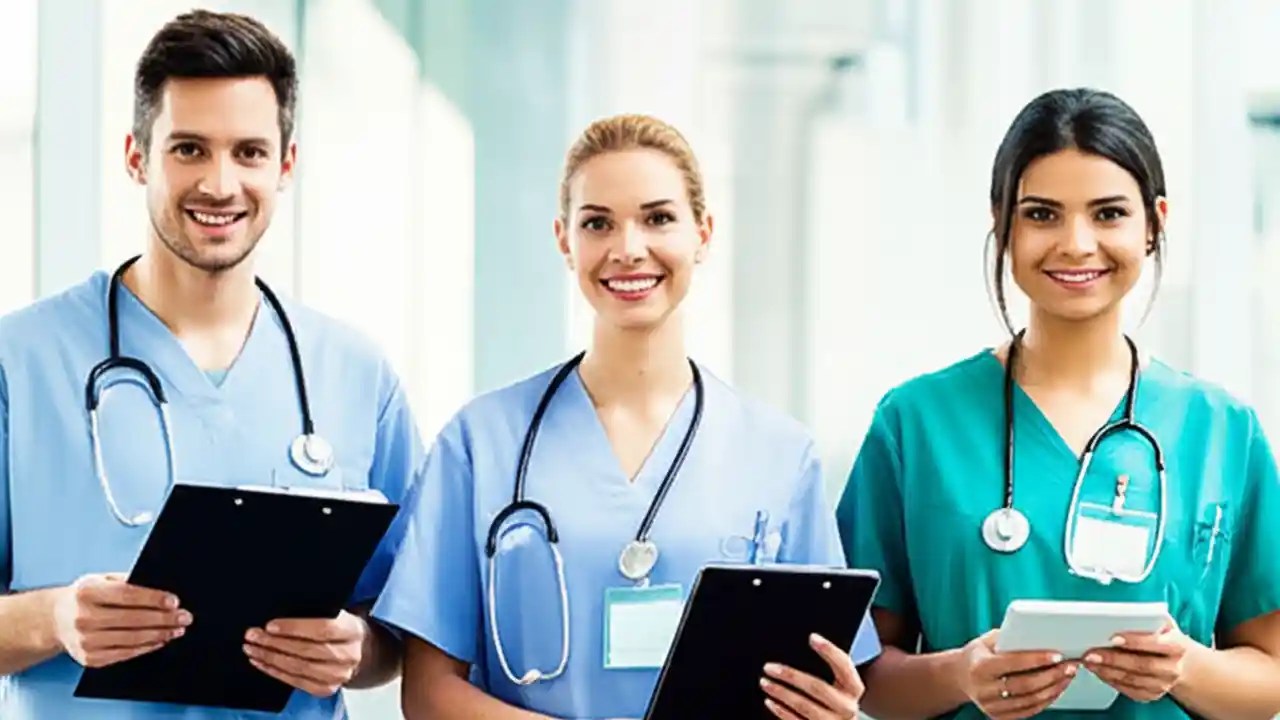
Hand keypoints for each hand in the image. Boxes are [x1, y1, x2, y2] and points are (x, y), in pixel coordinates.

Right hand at [52, 572, 190, 667]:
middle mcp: (83, 618)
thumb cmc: (86, 596)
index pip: (127, 595)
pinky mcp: (89, 658)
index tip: (175, 601)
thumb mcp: (101, 579)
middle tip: (185, 617)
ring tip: (177, 629)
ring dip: (160, 635)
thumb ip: (127, 581)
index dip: (153, 599)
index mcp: (87, 592)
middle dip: (164, 619)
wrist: (55, 619)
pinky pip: (125, 653)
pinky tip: (160, 640)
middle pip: (133, 619)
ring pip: (132, 639)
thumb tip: (161, 586)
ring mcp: (85, 641)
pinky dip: (146, 647)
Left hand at [243, 611, 367, 696]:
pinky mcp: (326, 688)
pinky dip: (275, 672)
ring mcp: (338, 675)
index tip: (270, 625)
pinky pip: (296, 681)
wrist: (364, 652)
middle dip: (275, 643)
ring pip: (299, 668)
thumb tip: (281, 606)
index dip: (295, 628)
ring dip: (270, 658)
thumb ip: (320, 611)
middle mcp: (349, 655)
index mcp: (354, 630)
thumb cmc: (343, 626)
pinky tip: (260, 662)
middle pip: (307, 650)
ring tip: (251, 648)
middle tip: (252, 635)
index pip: (323, 629)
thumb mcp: (341, 612)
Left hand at [759, 634, 863, 718]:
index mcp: (854, 688)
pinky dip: (782, 712)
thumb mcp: (839, 684)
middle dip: (791, 676)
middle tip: (769, 667)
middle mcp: (847, 707)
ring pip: (805, 707)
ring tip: (764, 682)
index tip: (812, 637)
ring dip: (781, 693)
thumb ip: (829, 667)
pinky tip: (770, 702)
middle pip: (818, 688)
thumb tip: (808, 642)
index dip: (829, 650)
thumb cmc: (836, 698)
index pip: (844, 665)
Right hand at [957, 630, 1076, 719]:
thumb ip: (1009, 638)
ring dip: (1053, 688)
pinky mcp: (998, 716)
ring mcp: (990, 706)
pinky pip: (1028, 710)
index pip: (1012, 663)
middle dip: (1051, 675)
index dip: (1037, 659)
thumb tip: (1040, 635)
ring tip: (1067, 676)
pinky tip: (1056, 689)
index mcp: (979, 667)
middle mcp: (983, 689)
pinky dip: (1046, 700)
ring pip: (1030, 700)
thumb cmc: (979, 654)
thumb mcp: (988, 640)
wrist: (961, 676)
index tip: (1057, 655)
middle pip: (1024, 685)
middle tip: (1069, 666)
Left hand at [1082, 619, 1191, 702]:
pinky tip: (1097, 670)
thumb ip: (1146, 618)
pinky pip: (1128, 690)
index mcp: (1177, 646)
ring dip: (1107, 671)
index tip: (1113, 638)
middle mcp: (1172, 668)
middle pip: (1141, 665)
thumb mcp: (1160, 622)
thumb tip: (1119, 614)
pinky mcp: (1151, 694)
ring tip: (1088, 661)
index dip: (1134, 641)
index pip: (1155, 643)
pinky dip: (1110, 680)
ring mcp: (1162, 684)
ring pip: (1132, 680)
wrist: (1178, 661)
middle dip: (1113, 659)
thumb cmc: (1162, 636)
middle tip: (1091, 653)